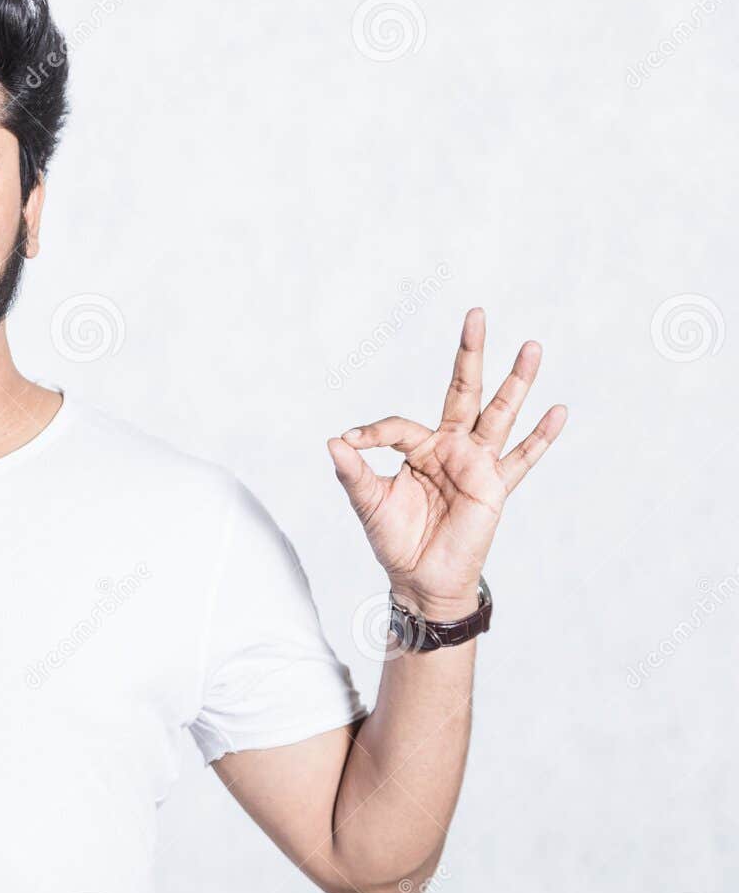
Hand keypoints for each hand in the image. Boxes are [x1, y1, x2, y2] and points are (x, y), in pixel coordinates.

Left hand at [326, 308, 566, 619]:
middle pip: (463, 391)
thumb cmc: (395, 539)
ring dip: (516, 381)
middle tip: (475, 314)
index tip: (352, 442)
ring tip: (531, 346)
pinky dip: (541, 437)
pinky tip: (558, 410)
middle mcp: (451, 448)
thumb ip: (353, 471)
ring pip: (499, 414)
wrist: (420, 579)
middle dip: (469, 354)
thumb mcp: (368, 503)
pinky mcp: (495, 488)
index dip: (374, 431)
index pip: (400, 424)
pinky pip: (522, 459)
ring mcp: (476, 464)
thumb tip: (334, 441)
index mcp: (419, 448)